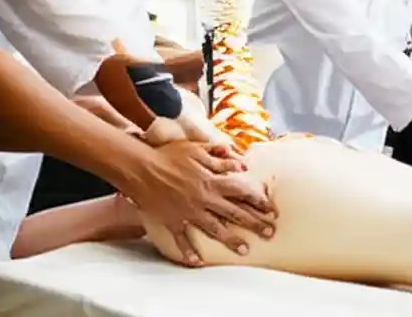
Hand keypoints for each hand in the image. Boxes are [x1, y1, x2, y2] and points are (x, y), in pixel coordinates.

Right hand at [122, 140, 276, 265]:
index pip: (241, 192)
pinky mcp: (172, 221)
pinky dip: (188, 252)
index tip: (271, 209)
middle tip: (270, 233)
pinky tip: (197, 262)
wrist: (141, 168)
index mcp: (211, 181)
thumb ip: (220, 157)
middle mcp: (204, 199)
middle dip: (254, 224)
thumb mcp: (197, 149)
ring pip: (214, 230)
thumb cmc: (168, 155)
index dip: (258, 201)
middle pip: (234, 213)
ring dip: (231, 240)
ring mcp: (189, 213)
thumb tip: (241, 164)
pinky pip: (182, 240)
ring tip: (245, 250)